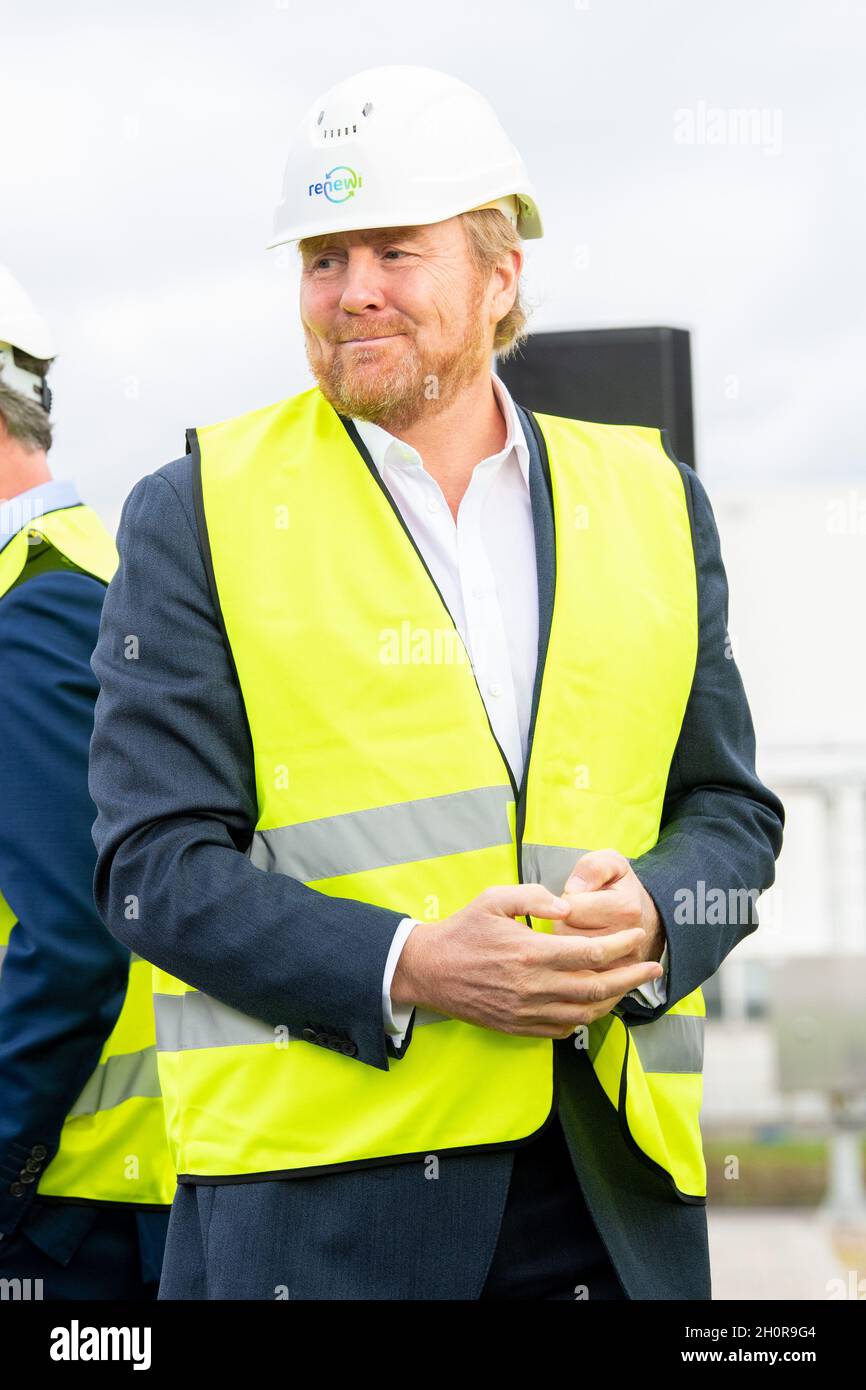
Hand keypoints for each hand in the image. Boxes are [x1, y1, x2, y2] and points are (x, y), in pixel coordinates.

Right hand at [390, 882, 664, 1039]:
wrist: (427, 970)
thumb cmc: (462, 930)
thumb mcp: (493, 898)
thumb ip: (533, 896)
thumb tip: (567, 905)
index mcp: (531, 952)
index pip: (592, 953)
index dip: (621, 946)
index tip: (637, 937)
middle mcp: (534, 986)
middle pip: (597, 988)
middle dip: (631, 978)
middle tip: (653, 969)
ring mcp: (526, 1011)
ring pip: (584, 1013)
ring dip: (613, 1002)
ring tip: (629, 987)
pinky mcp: (517, 1027)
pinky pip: (561, 1029)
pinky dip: (583, 1019)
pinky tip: (593, 1006)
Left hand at [555, 849, 666, 972]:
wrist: (648, 919)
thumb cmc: (621, 888)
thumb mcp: (611, 864)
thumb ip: (592, 867)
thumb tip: (574, 888)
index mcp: (625, 908)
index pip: (570, 908)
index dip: (567, 900)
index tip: (580, 898)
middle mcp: (627, 939)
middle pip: (566, 934)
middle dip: (564, 922)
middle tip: (579, 916)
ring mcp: (623, 965)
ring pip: (569, 957)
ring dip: (566, 944)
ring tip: (583, 931)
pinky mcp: (617, 984)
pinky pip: (577, 975)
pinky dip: (574, 964)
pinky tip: (583, 952)